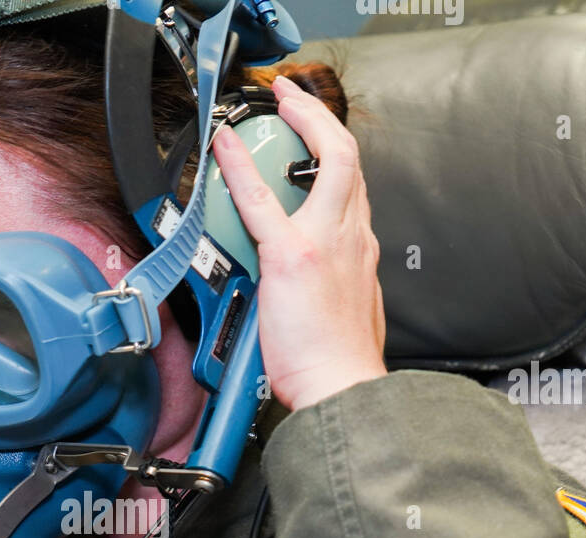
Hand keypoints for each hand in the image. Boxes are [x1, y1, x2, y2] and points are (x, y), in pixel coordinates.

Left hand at [211, 74, 387, 412]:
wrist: (342, 389)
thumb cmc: (339, 365)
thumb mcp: (348, 314)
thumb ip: (333, 287)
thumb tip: (309, 287)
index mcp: (361, 252)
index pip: (353, 187)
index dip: (334, 154)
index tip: (317, 139)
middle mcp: (352, 238)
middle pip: (349, 158)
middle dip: (323, 119)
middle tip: (295, 100)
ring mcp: (325, 243)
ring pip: (328, 160)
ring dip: (302, 121)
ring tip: (276, 103)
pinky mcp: (293, 258)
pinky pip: (261, 201)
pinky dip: (240, 167)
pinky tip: (224, 146)